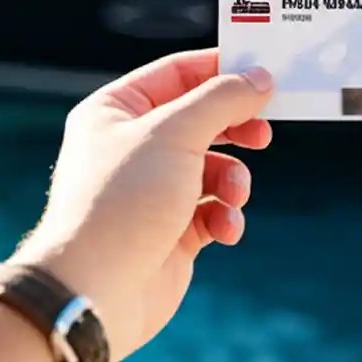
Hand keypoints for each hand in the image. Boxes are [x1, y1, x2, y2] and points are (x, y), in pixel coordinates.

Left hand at [12, 48, 273, 361]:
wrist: (96, 291)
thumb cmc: (121, 203)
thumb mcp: (174, 133)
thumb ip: (222, 100)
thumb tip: (260, 79)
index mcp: (115, 111)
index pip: (176, 73)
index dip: (221, 70)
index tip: (264, 74)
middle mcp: (131, 147)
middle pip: (200, 120)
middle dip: (235, 128)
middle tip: (262, 134)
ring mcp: (151, 191)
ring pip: (212, 168)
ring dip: (233, 180)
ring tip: (233, 195)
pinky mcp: (170, 231)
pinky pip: (212, 211)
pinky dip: (225, 217)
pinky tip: (225, 229)